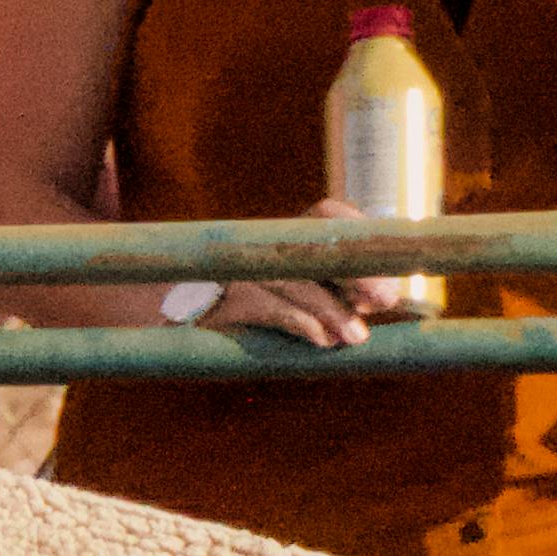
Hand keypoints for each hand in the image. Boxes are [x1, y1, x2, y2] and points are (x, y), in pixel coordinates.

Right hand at [178, 201, 436, 346]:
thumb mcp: (290, 296)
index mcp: (282, 240)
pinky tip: (320, 340)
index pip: (328, 215)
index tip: (387, 259)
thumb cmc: (243, 313)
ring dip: (330, 309)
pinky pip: (262, 304)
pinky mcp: (220, 301)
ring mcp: (239, 272)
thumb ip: (333, 294)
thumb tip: (386, 298)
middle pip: (315, 248)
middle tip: (387, 299)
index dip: (359, 233)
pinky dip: (296, 321)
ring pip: (292, 280)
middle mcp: (261, 248)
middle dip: (355, 273)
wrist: (169, 321)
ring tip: (356, 337)